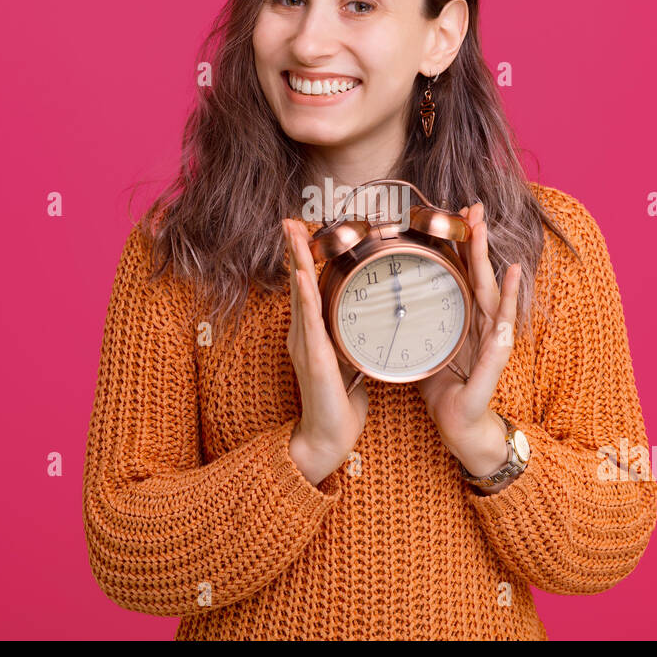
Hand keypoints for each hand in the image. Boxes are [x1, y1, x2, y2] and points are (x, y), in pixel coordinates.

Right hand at [283, 219, 369, 484]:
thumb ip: (350, 336)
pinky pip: (309, 322)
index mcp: (311, 332)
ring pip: (300, 295)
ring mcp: (305, 345)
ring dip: (296, 263)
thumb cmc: (339, 400)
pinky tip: (302, 277)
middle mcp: (302, 334)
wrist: (328, 436)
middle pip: (297, 283)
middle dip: (294, 251)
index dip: (303, 258)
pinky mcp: (314, 359)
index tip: (303, 230)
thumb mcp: (348, 358)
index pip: (307, 287)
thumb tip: (367, 316)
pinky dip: (304, 297)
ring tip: (294, 235)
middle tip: (288, 221)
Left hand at [415, 202, 520, 475]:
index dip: (462, 245)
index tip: (458, 214)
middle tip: (475, 210)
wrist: (461, 426)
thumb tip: (390, 302)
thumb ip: (415, 325)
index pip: (464, 275)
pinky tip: (508, 281)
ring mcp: (492, 343)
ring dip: (494, 265)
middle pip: (481, 276)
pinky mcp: (493, 365)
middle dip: (479, 242)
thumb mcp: (424, 348)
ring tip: (490, 237)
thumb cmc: (446, 388)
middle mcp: (483, 325)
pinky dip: (506, 306)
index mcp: (465, 319)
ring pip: (495, 297)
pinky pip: (500, 333)